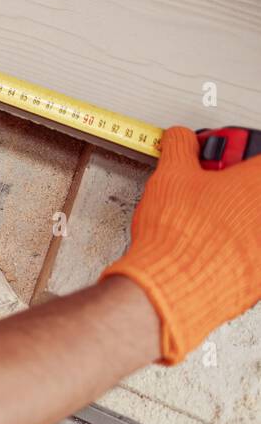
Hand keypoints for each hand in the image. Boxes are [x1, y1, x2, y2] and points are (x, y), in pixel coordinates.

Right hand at [102, 126, 260, 362]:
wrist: (174, 285)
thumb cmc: (179, 235)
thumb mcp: (171, 175)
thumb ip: (181, 147)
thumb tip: (181, 139)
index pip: (258, 156)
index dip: (241, 155)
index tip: (223, 159)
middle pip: (255, 192)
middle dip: (237, 188)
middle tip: (212, 185)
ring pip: (252, 223)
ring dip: (236, 218)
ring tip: (206, 217)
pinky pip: (251, 252)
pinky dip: (236, 247)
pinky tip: (209, 246)